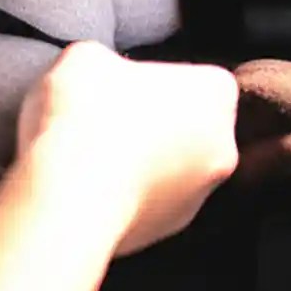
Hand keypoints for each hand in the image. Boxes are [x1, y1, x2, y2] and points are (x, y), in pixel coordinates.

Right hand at [17, 42, 239, 255]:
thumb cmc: (86, 115)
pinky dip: (128, 195)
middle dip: (155, 123)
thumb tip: (105, 80)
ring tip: (91, 156)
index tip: (123, 86)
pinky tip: (90, 187)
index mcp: (216, 93)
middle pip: (189, 126)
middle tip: (106, 119)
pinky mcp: (168, 233)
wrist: (66, 198)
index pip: (196, 78)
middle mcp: (223, 147)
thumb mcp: (87, 57)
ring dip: (141, 162)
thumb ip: (110, 63)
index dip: (157, 80)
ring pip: (171, 169)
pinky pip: (149, 203)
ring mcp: (198, 196)